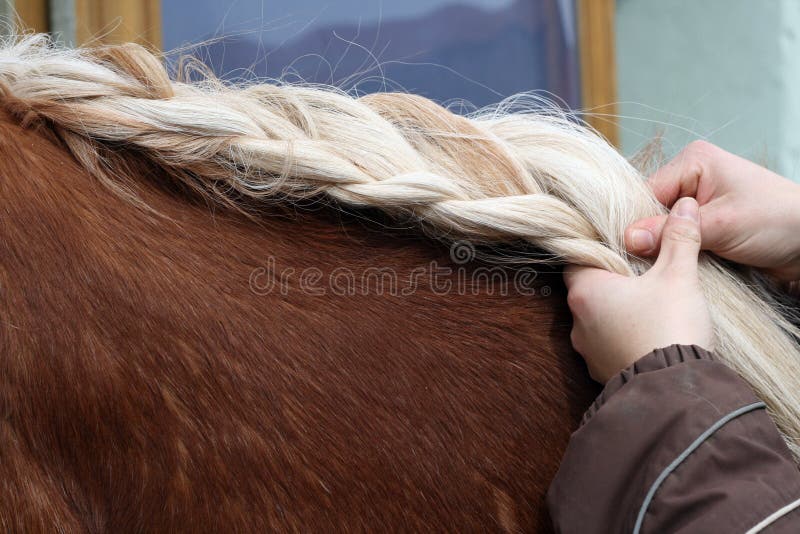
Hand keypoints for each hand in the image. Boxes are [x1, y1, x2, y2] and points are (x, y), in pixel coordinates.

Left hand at [565, 197, 713, 382]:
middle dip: (610, 281)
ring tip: (647, 305)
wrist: (677, 391)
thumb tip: (684, 207)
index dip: (596, 250)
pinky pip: (607, 346)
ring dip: (616, 312)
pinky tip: (647, 334)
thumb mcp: (679, 276)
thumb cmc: (670, 327)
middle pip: (586, 289)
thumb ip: (679, 239)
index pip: (576, 259)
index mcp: (586, 292)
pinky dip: (622, 338)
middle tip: (639, 272)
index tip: (618, 246)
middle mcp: (577, 322)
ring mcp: (587, 351)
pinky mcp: (601, 372)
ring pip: (596, 320)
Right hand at [625, 141, 799, 280]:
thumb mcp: (722, 225)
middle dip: (652, 238)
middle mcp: (690, 178)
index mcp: (693, 161)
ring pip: (660, 229)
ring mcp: (696, 202)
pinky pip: (675, 241)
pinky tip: (677, 266)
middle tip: (652, 264)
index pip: (645, 193)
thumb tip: (627, 238)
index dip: (637, 223)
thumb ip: (673, 233)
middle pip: (649, 211)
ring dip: (665, 250)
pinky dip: (675, 255)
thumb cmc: (778, 222)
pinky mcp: (702, 225)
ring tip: (667, 267)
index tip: (631, 252)